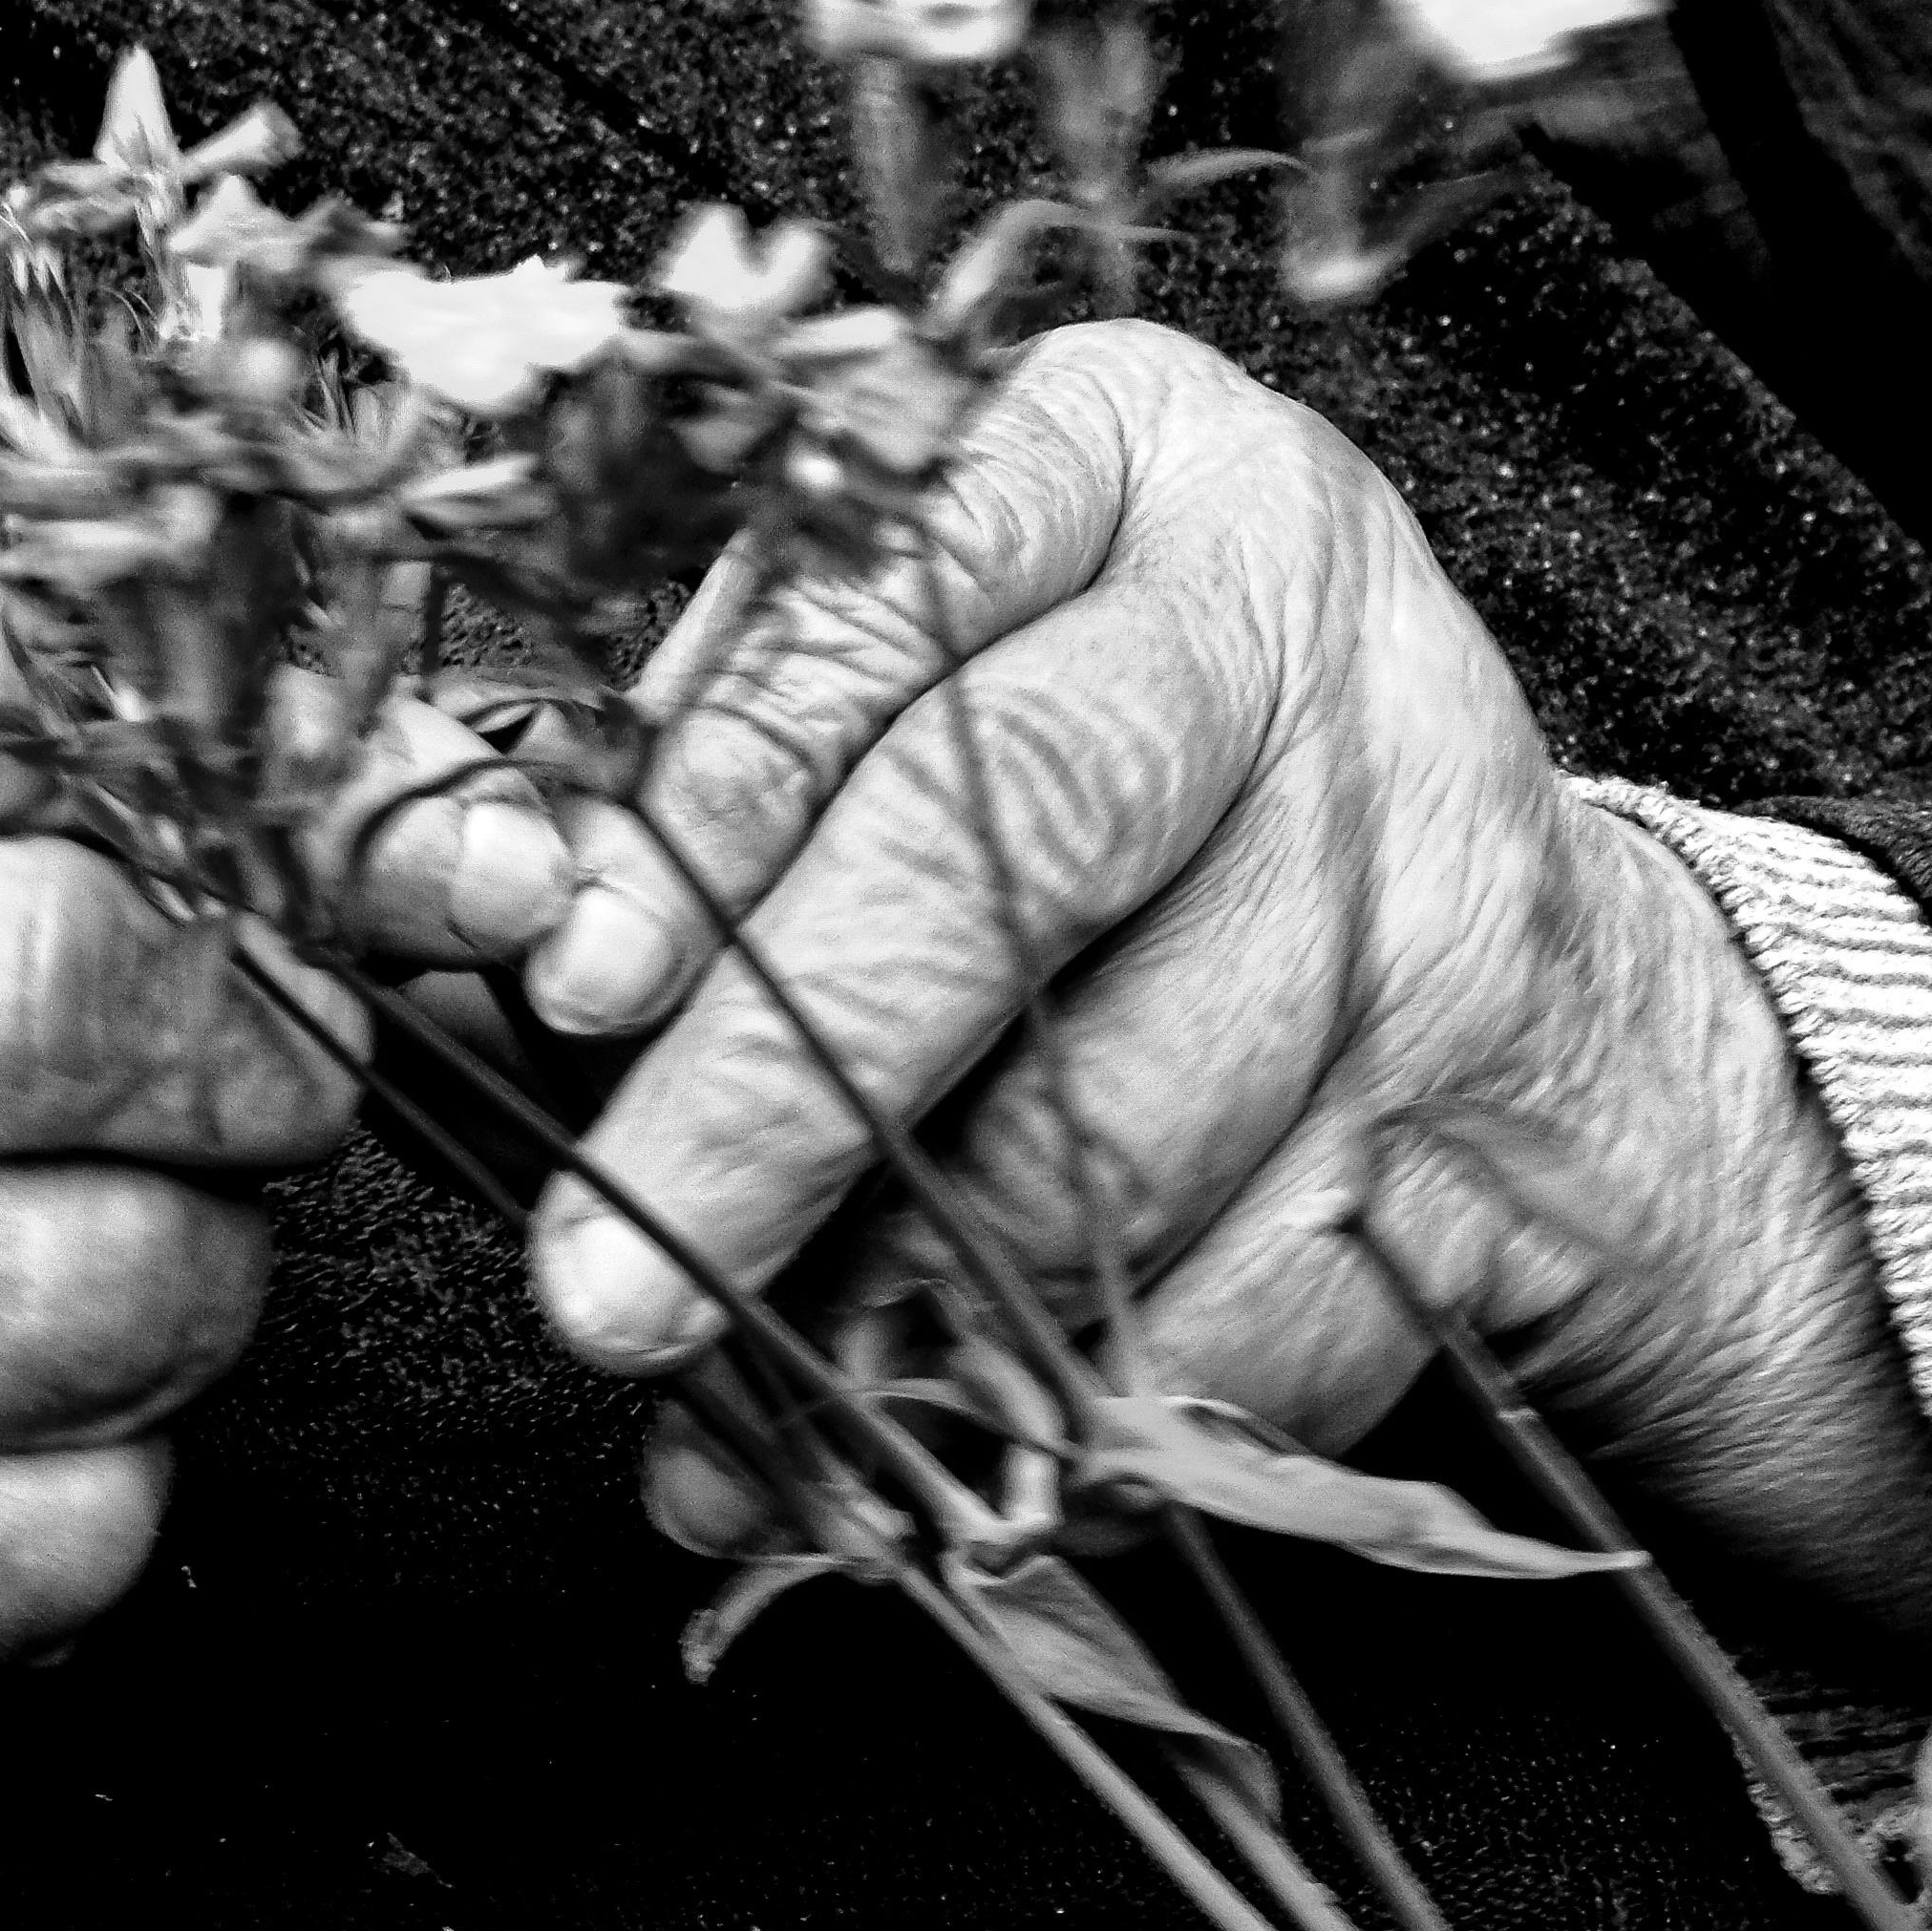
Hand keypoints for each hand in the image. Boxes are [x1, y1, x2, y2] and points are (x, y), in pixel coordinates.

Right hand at [0, 556, 372, 1709]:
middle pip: (63, 994)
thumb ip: (22, 721)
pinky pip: (68, 1530)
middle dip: (256, 1040)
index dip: (246, 771)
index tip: (365, 846)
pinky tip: (14, 1406)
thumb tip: (444, 791)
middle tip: (257, 1063)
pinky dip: (110, 1474)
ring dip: (196, 1269)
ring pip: (111, 1287)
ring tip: (105, 1227)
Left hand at [486, 323, 1931, 1641]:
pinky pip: (1253, 1305)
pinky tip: (939, 1483)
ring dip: (897, 1324)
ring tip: (736, 1440)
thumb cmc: (1076, 831)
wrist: (1495, 993)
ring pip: (1125, 1118)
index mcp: (1100, 447)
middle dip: (773, 1103)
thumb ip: (646, 788)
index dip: (714, 794)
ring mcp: (1423, 854)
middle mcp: (1286, 612)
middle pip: (1016, 841)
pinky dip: (1070, 1432)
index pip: (887, 584)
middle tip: (597, 1295)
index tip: (567, 979)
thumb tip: (437, 907)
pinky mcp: (1490, 1105)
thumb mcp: (879, 720)